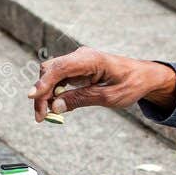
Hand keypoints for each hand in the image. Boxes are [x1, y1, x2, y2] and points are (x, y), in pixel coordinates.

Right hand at [29, 47, 175, 121]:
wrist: (143, 76)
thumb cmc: (131, 84)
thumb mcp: (109, 96)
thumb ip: (82, 99)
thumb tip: (56, 106)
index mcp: (91, 59)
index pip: (60, 68)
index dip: (44, 82)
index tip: (32, 97)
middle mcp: (80, 57)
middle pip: (50, 71)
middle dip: (42, 93)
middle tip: (41, 117)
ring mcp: (77, 62)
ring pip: (51, 76)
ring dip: (46, 95)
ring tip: (46, 115)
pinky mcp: (76, 70)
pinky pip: (58, 80)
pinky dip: (53, 93)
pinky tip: (54, 107)